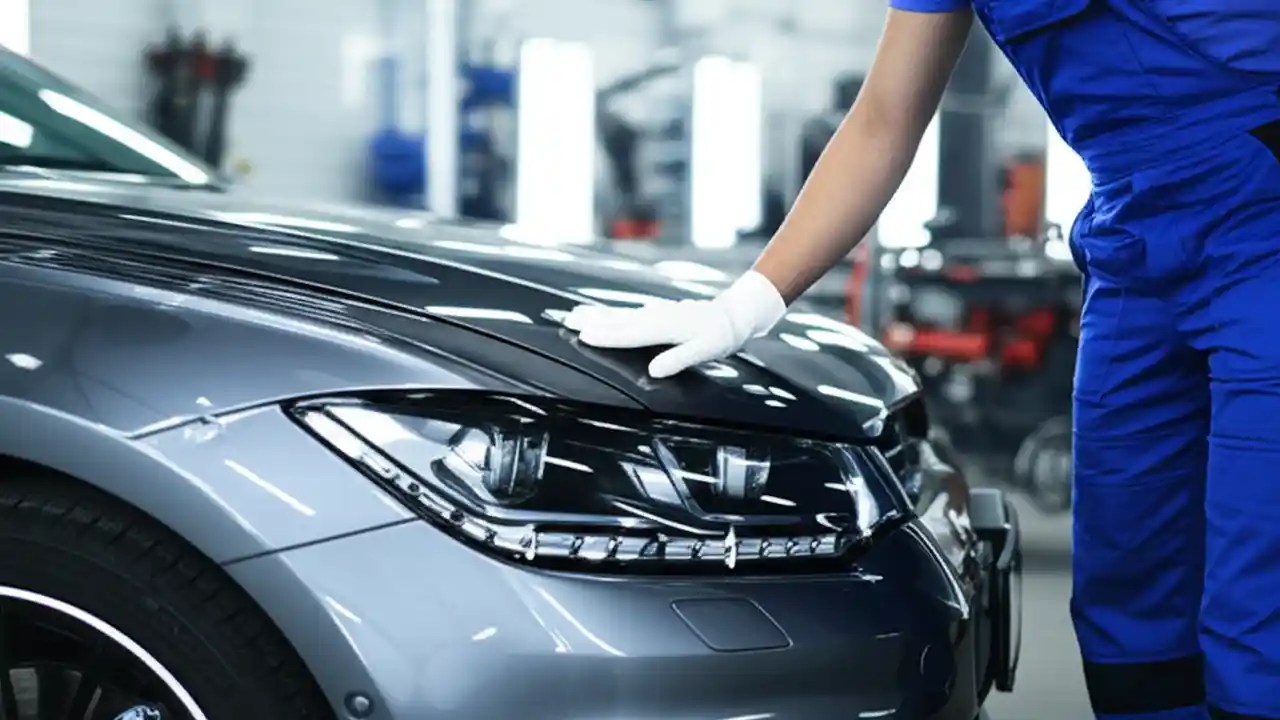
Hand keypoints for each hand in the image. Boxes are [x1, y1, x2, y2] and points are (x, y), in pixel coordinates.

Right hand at [563, 271, 786, 377]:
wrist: (735, 312)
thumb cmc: (721, 334)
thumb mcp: (707, 350)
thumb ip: (679, 358)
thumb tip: (654, 370)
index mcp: (665, 327)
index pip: (630, 333)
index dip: (606, 335)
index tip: (583, 334)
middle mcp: (656, 316)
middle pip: (618, 320)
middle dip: (591, 320)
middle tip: (565, 320)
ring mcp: (656, 312)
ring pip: (620, 314)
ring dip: (597, 315)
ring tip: (575, 314)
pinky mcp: (657, 312)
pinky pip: (629, 312)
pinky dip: (612, 313)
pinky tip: (602, 314)